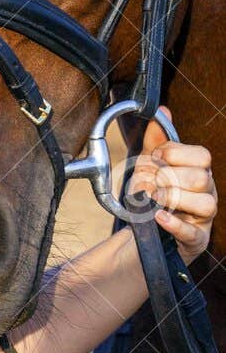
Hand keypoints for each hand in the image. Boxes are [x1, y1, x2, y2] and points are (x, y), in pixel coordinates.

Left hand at [128, 104, 216, 263]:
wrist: (145, 230)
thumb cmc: (154, 194)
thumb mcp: (151, 165)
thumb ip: (156, 141)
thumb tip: (162, 112)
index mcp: (199, 171)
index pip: (202, 156)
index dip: (176, 154)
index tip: (155, 157)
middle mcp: (207, 193)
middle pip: (202, 178)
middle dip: (173, 176)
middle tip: (153, 181)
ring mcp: (203, 218)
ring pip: (206, 204)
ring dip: (176, 198)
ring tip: (155, 198)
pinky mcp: (195, 240)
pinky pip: (192, 233)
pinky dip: (175, 223)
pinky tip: (159, 216)